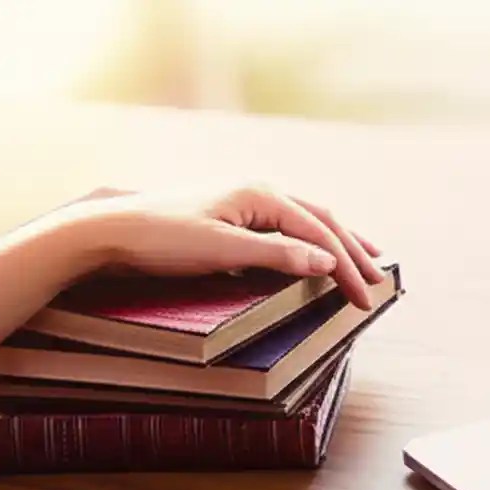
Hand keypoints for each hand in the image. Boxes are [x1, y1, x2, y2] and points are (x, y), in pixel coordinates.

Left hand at [49, 185, 383, 309]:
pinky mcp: (234, 215)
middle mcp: (259, 191)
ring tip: (365, 259)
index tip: (366, 297)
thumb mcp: (222, 250)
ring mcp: (246, 201)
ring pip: (306, 220)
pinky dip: (311, 240)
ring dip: (337, 241)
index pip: (319, 232)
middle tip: (379, 282)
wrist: (110, 230)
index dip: (346, 266)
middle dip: (353, 252)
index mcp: (261, 194)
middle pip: (321, 220)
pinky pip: (286, 226)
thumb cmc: (162, 238)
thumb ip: (277, 254)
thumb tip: (326, 260)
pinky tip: (315, 253)